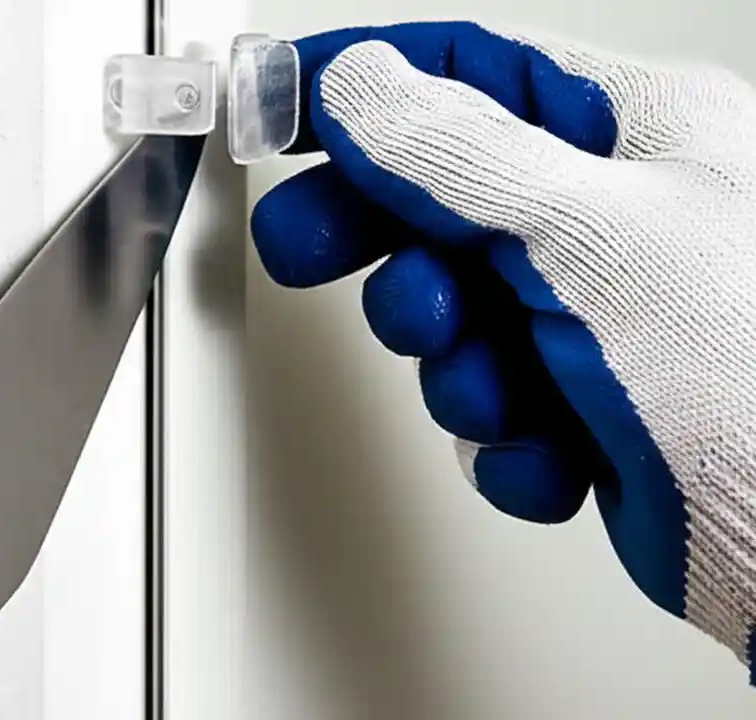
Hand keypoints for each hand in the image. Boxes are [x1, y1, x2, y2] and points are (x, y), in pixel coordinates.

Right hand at [251, 22, 755, 671]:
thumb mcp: (596, 239)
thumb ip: (463, 157)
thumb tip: (366, 84)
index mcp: (641, 137)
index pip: (471, 73)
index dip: (364, 81)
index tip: (278, 101)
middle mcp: (618, 219)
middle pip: (444, 198)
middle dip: (382, 242)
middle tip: (309, 248)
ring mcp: (599, 315)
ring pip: (456, 316)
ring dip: (457, 366)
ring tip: (499, 390)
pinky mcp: (584, 405)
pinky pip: (490, 405)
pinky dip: (505, 441)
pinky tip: (558, 453)